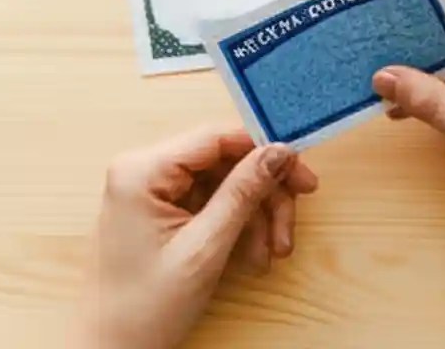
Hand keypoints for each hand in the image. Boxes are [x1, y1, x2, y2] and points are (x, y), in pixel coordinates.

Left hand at [81, 127, 318, 348]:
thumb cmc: (144, 307)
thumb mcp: (204, 249)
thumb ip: (242, 194)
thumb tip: (280, 152)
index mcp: (142, 170)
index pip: (217, 137)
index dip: (264, 150)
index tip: (302, 175)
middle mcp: (144, 170)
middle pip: (225, 161)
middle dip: (263, 195)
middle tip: (290, 228)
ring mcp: (151, 190)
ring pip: (224, 183)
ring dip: (255, 215)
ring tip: (273, 253)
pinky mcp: (160, 210)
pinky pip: (210, 203)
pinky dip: (238, 226)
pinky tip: (254, 255)